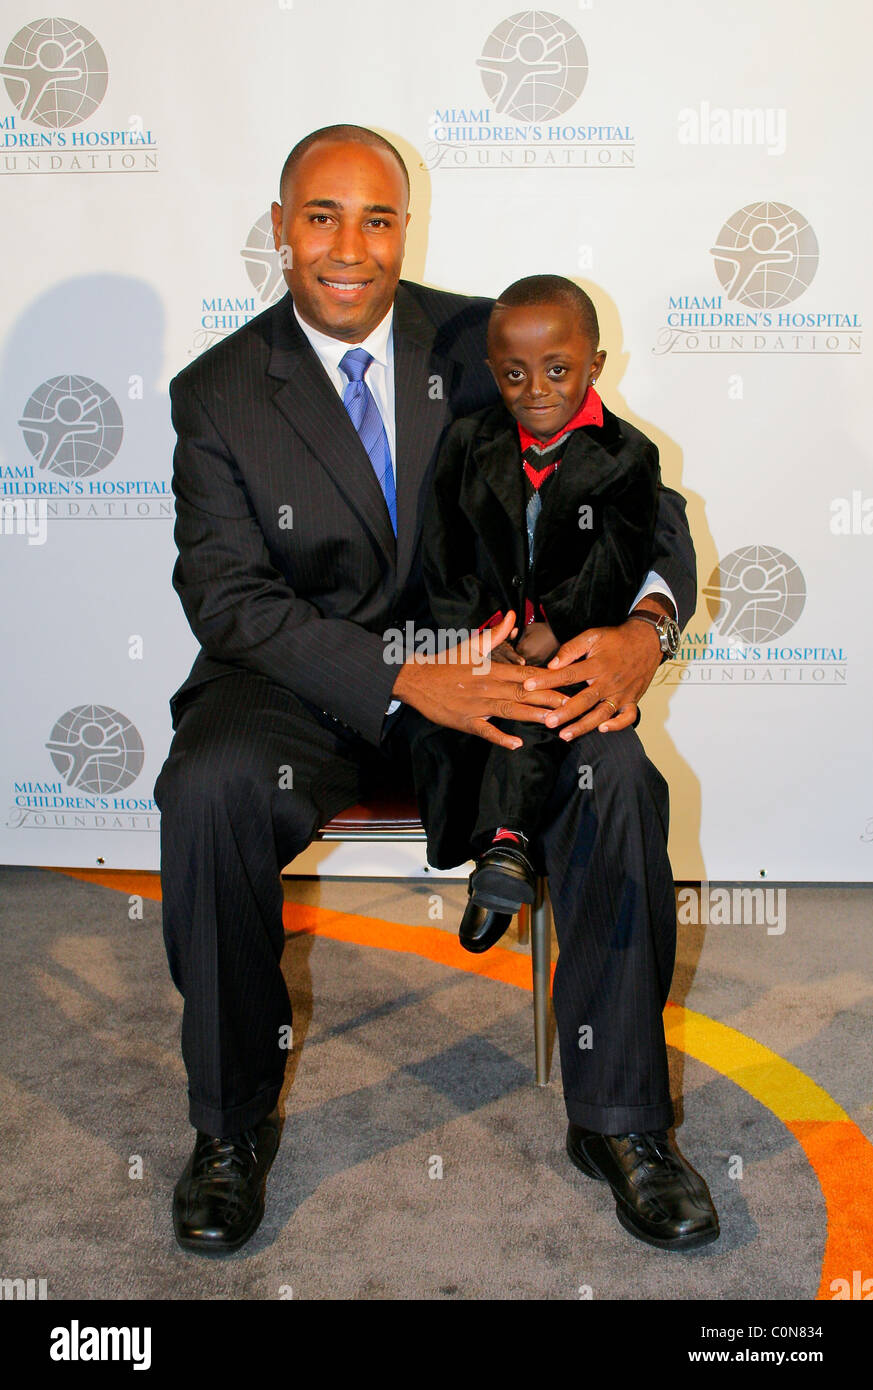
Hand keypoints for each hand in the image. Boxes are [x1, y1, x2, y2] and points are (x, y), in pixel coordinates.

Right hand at [392, 611, 566, 748]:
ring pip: (509, 710)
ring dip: (532, 716)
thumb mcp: (472, 645)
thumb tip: (513, 615)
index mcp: (492, 669)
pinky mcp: (466, 721)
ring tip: (553, 721)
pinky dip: (501, 738)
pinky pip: (486, 731)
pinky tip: (517, 744)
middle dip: (549, 698)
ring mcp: (477, 705)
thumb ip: (496, 633)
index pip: (526, 673)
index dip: (549, 678)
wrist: (417, 679)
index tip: (569, 681)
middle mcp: (488, 687)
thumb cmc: (447, 662)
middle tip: (572, 704)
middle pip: (523, 693)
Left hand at [519, 613, 663, 739]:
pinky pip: (628, 717)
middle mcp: (609, 681)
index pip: (568, 674)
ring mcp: (622, 693)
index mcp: (597, 664)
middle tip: (549, 722)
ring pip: (602, 714)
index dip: (547, 680)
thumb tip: (552, 664)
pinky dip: (617, 725)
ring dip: (584, 726)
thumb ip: (571, 649)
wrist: (648, 641)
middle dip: (566, 712)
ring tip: (565, 735)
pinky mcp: (632, 700)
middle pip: (585, 700)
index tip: (527, 686)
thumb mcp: (593, 636)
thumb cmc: (616, 639)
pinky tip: (601, 730)